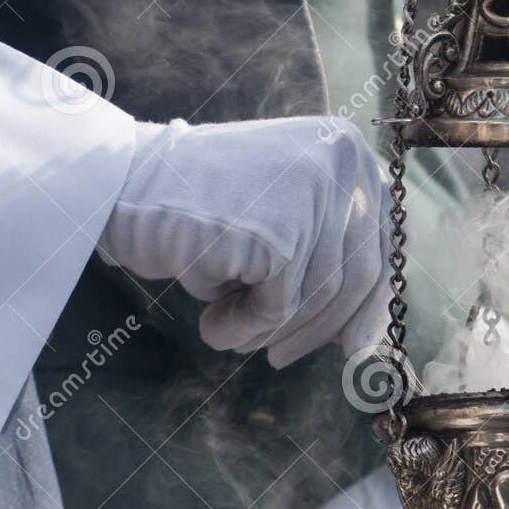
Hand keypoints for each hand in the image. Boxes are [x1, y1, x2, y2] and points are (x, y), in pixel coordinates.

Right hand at [98, 116, 388, 368]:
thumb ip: (326, 249)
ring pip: (320, 296)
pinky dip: (246, 324)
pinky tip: (214, 318)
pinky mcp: (281, 234)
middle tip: (281, 358)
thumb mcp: (280, 212)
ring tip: (229, 330)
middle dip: (321, 328)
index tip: (356, 348)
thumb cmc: (197, 205)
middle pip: (361, 275)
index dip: (373, 302)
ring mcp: (314, 194)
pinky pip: (281, 307)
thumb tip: (365, 340)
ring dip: (273, 328)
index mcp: (347, 150)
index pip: (386, 242)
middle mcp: (342, 162)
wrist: (122, 183)